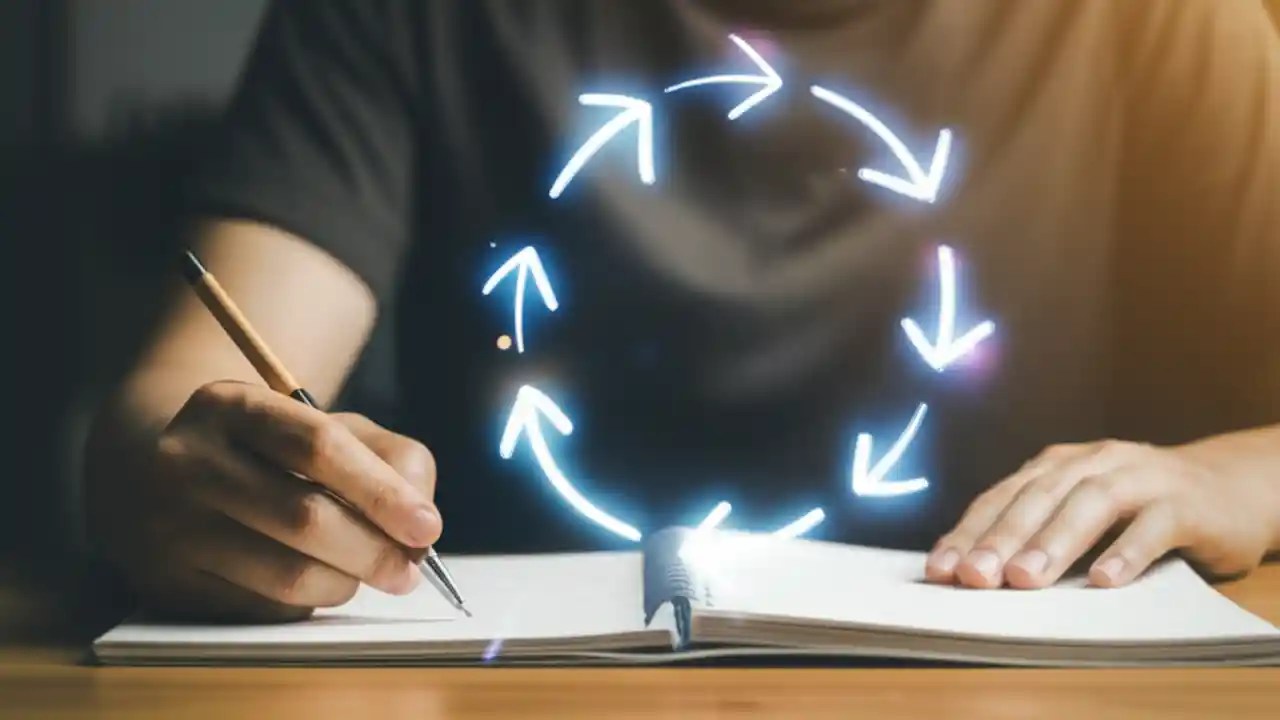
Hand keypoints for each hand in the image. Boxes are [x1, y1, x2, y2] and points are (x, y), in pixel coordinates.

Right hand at [112, 381, 441, 621]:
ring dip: (346, 582)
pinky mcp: (166, 582)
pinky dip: (307, 603)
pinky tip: (315, 581)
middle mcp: (187, 460)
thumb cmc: (266, 451)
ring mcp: (169, 526)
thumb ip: (388, 456)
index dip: (382, 492)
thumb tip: (420, 517)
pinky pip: (263, 608)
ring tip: (367, 572)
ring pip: (286, 574)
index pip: (318, 446)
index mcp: (229, 405)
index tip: (427, 527)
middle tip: (411, 569)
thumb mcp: (323, 426)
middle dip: (374, 550)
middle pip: (304, 517)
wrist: (150, 471)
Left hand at [925, 440, 1274, 588]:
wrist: (1231, 487)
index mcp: (1058, 466)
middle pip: (1039, 497)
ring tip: (1024, 579)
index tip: (941, 569)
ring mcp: (1142, 478)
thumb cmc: (1140, 510)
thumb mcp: (1083, 515)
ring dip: (1054, 542)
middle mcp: (1094, 462)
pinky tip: (1104, 580)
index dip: (969, 532)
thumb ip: (1039, 534)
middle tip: (974, 577)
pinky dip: (1127, 551)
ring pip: (1092, 503)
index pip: (1003, 497)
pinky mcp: (1186, 504)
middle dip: (1001, 538)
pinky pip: (1153, 525)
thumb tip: (977, 576)